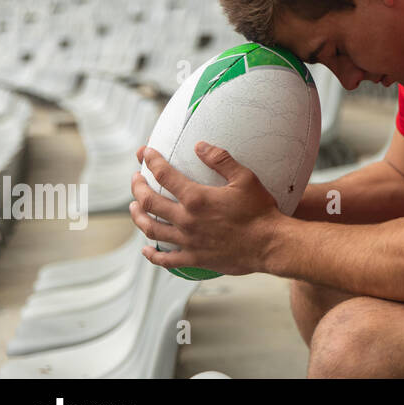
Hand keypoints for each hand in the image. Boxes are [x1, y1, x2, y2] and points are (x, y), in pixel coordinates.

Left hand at [129, 142, 286, 275]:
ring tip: (133, 208)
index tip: (144, 153)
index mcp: (197, 198)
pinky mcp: (194, 258)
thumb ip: (220, 160)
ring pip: (151, 229)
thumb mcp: (245, 178)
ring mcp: (187, 241)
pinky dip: (151, 254)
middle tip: (136, 179)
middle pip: (149, 202)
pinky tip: (146, 249)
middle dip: (137, 187)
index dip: (151, 161)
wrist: (270, 244)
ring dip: (137, 217)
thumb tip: (200, 145)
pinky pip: (165, 259)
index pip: (164, 175)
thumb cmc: (260, 210)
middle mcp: (186, 219)